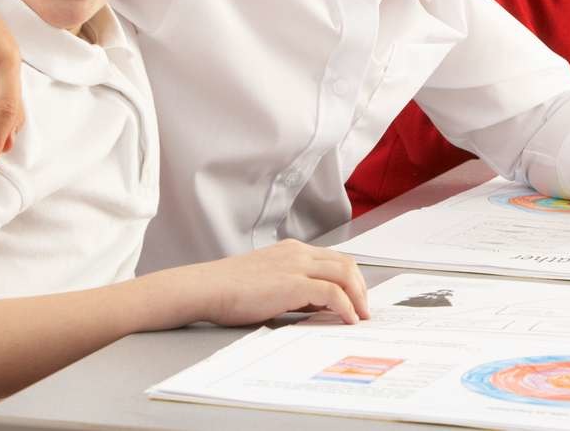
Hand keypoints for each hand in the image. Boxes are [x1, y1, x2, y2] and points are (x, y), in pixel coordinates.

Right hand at [187, 239, 369, 325]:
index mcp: (292, 250)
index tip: (356, 297)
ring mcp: (296, 266)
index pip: (334, 258)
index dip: (351, 278)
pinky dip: (346, 306)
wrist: (206, 288)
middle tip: (364, 308)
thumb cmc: (228, 290)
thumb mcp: (268, 281)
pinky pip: (332, 293)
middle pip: (346, 263)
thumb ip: (294, 288)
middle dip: (360, 287)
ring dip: (358, 296)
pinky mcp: (293, 284)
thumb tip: (319, 305)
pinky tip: (348, 319)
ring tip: (361, 316)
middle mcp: (298, 253)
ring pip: (344, 274)